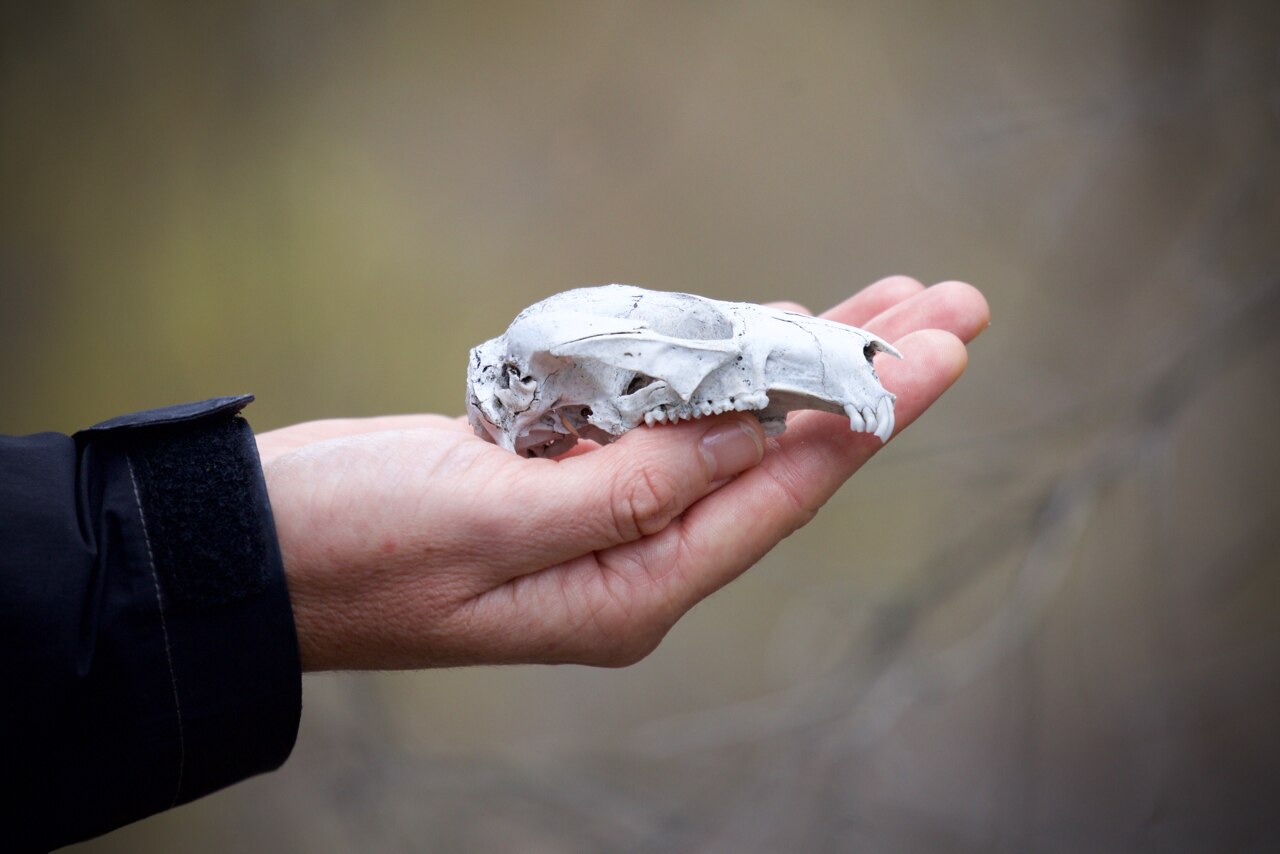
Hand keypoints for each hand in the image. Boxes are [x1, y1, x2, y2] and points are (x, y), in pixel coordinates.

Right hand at [256, 277, 989, 670]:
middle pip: (778, 460)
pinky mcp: (562, 477)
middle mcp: (633, 561)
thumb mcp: (496, 517)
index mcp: (630, 590)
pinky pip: (668, 420)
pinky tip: (765, 333)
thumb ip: (634, 481)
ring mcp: (600, 520)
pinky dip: (719, 370)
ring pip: (729, 433)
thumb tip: (753, 432)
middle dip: (861, 378)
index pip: (780, 490)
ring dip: (801, 366)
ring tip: (885, 305)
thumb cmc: (353, 546)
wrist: (249, 556)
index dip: (867, 411)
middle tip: (948, 306)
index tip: (940, 345)